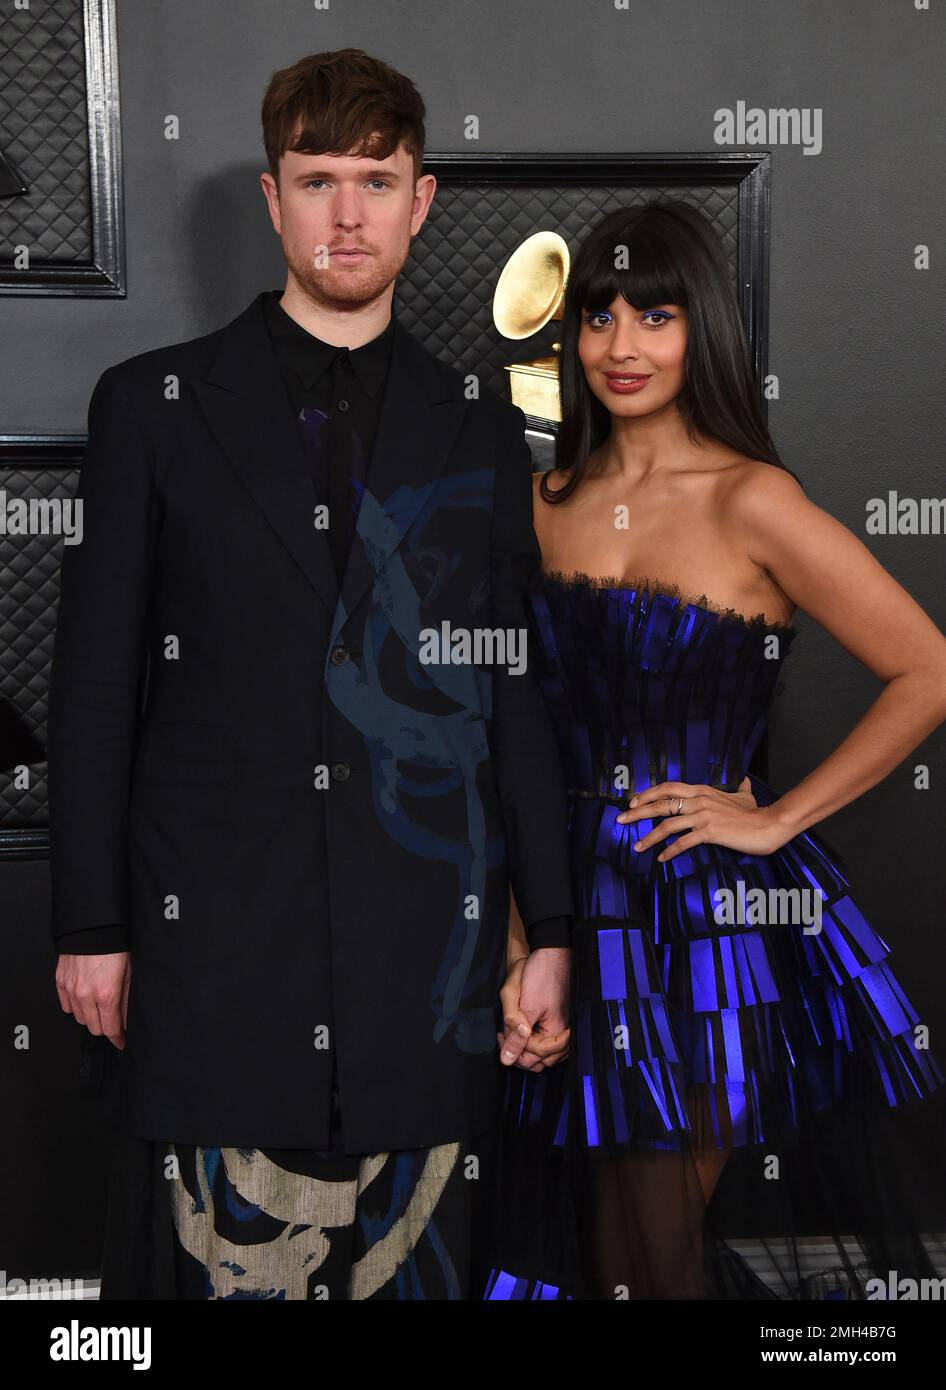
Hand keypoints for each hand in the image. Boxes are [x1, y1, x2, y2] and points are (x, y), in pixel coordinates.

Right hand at [55, 951, 130, 1049]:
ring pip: (80, 1019)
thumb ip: (126, 1001)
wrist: (93, 928)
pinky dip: (76, 1007)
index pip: (110, 1029)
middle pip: (94, 1028)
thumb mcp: (128, 974)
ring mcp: (71, 990)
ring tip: (99, 1006)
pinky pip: (67, 1006)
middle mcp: (86, 995)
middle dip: (105, 1028)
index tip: (121, 1041)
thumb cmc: (114, 947)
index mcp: (107, 994)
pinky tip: (85, 999)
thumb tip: (126, 1022)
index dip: (118, 1038)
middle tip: (113, 1021)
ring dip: (90, 1017)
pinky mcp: (61, 983)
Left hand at [497, 948, 569, 1070]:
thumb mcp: (521, 1004)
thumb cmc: (538, 974)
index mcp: (557, 1031)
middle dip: (521, 1051)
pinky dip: (537, 1043)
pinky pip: (551, 1044)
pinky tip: (525, 1031)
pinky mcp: (563, 1022)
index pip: (532, 1057)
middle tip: (506, 1034)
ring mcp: (565, 1028)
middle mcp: (565, 1034)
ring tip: (513, 1032)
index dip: (514, 1048)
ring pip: (546, 1056)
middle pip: (540, 1061)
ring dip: (528, 1049)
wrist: (550, 953)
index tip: (502, 1033)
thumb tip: (507, 1060)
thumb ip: (514, 1034)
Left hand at [616, 776, 788, 860]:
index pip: (668, 788)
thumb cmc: (755, 812)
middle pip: (661, 805)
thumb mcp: (745, 794)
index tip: (633, 801)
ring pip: (668, 825)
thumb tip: (744, 779)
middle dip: (638, 813)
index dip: (648, 794)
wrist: (769, 824)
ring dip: (649, 837)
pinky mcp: (709, 833)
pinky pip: (683, 843)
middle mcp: (699, 801)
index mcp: (702, 790)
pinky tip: (661, 859)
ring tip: (637, 846)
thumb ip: (739, 787)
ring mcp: (703, 816)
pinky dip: (670, 851)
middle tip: (621, 820)